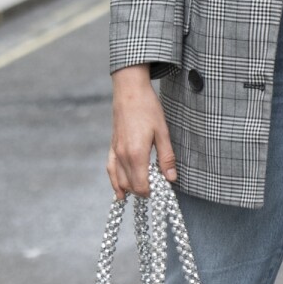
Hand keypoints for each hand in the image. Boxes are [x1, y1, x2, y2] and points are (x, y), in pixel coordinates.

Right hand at [108, 65, 177, 200]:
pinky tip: (120, 190)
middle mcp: (123, 156)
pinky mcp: (112, 147)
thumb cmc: (148, 108)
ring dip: (130, 188)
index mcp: (136, 154)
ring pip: (119, 181)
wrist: (129, 91)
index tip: (162, 189)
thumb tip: (171, 179)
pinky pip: (111, 170)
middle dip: (143, 191)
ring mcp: (115, 152)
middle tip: (157, 187)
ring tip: (143, 191)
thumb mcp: (163, 132)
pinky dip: (115, 182)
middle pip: (130, 186)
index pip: (141, 186)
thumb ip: (166, 158)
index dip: (151, 192)